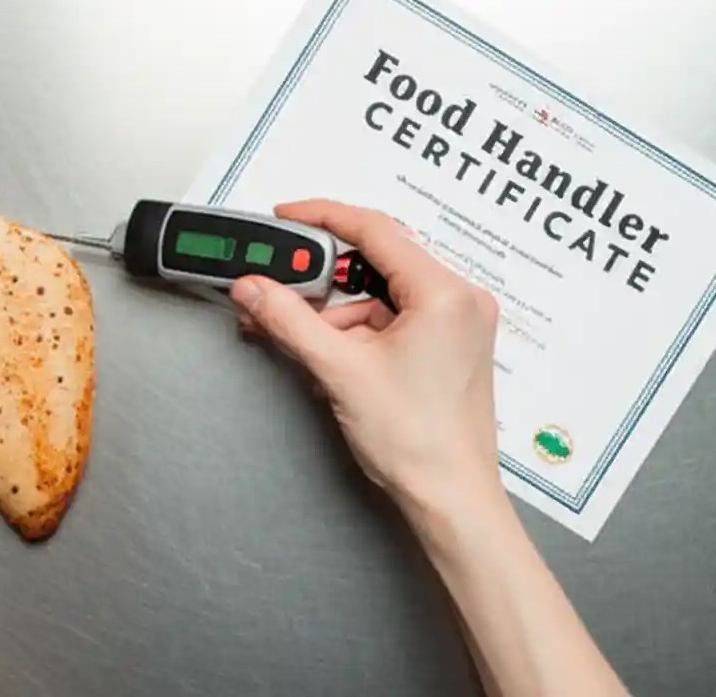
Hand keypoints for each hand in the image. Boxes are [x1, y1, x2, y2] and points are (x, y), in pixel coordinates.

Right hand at [230, 200, 502, 519]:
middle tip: (281, 288)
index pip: (376, 230)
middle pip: (378, 262)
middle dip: (324, 280)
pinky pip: (396, 318)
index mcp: (445, 294)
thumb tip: (254, 288)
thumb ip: (290, 320)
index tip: (286, 217)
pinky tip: (333, 358)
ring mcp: (459, 323)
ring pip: (382, 294)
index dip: (323, 218)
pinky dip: (360, 332)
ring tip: (304, 343)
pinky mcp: (451, 345)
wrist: (449, 498)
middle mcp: (461, 300)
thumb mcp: (339, 370)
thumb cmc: (418, 443)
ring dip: (339, 314)